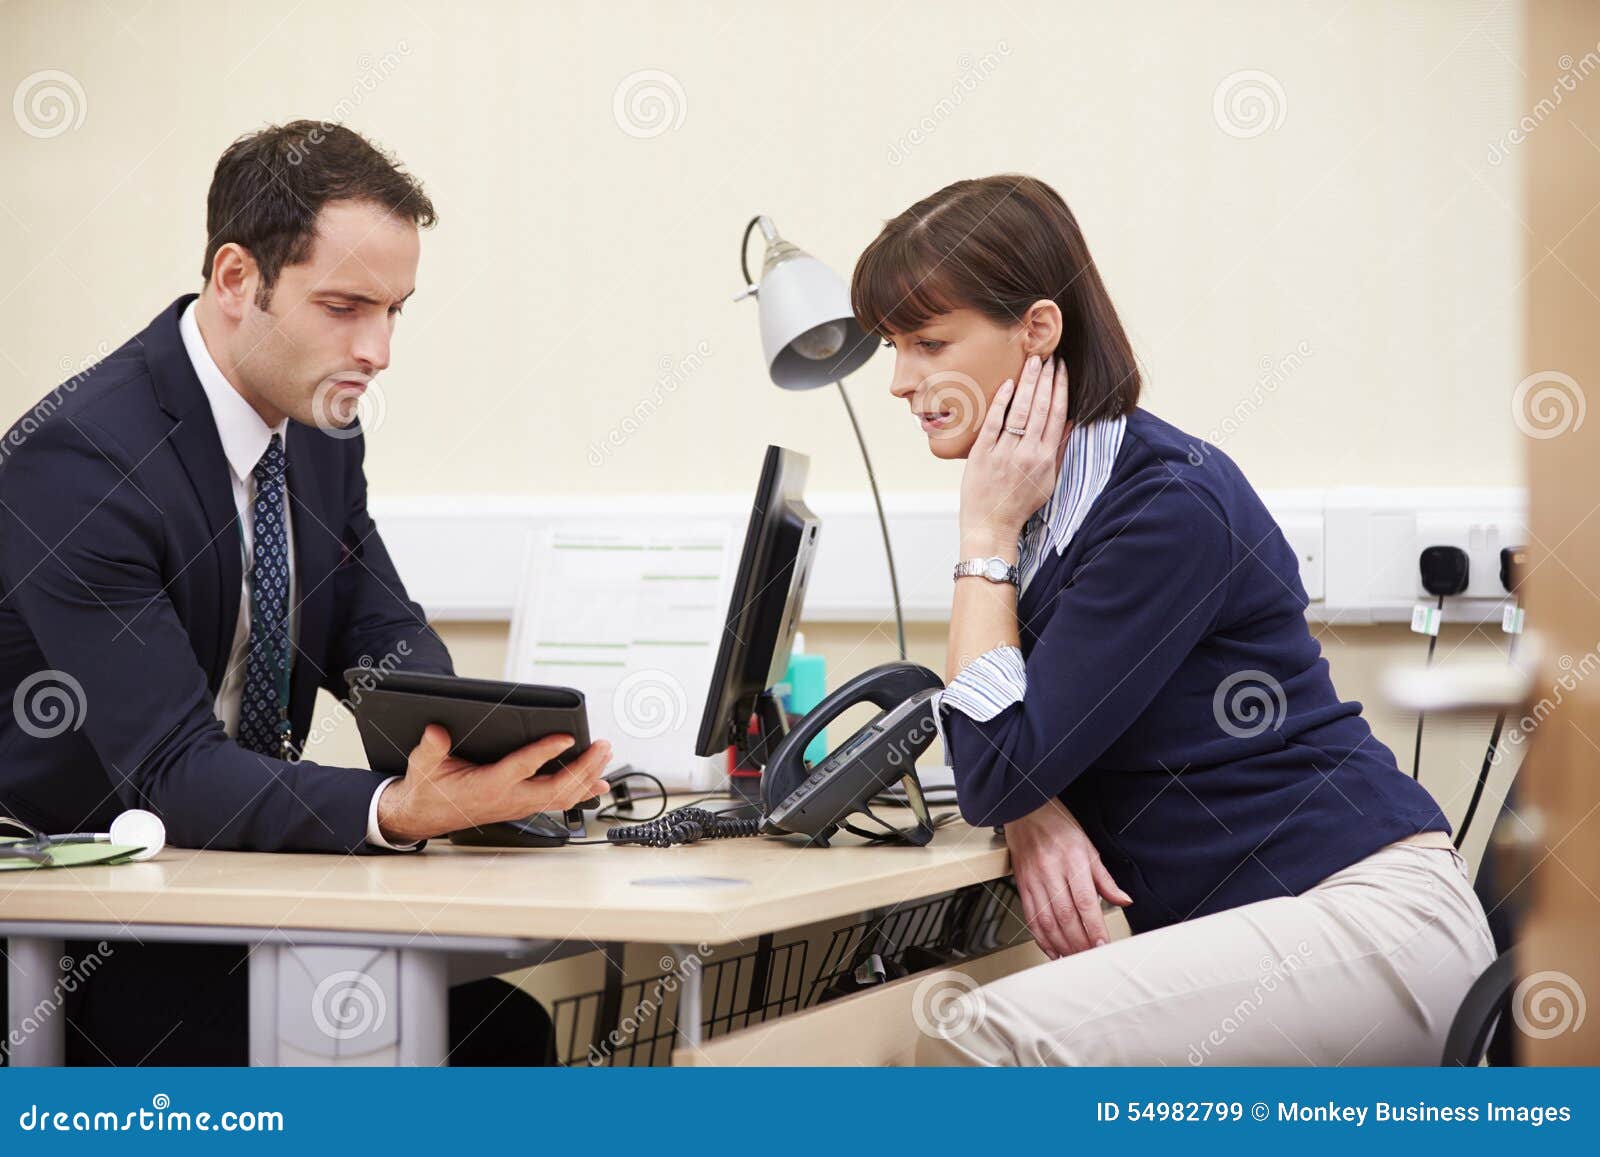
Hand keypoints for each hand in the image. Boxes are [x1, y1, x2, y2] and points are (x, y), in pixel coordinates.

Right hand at [377, 724, 612, 843]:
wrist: (425, 817)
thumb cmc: (428, 790)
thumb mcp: (423, 766)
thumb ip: (431, 748)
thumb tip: (437, 731)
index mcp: (488, 786)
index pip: (522, 768)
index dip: (545, 752)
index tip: (567, 737)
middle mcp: (509, 799)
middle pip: (556, 787)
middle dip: (583, 768)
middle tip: (602, 746)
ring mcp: (519, 805)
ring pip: (562, 797)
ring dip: (587, 778)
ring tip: (606, 758)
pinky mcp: (523, 806)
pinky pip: (559, 802)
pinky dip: (581, 792)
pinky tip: (598, 783)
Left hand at [958, 355, 1071, 551]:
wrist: (992, 525)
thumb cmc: (1020, 504)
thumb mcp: (1048, 480)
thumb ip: (1059, 450)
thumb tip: (1071, 423)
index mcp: (1046, 458)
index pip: (1057, 415)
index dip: (1060, 389)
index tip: (1062, 369)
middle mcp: (1027, 453)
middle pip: (1040, 408)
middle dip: (1046, 380)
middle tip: (1048, 356)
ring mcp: (1004, 453)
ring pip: (1019, 412)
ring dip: (1027, 384)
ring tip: (1032, 362)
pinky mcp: (982, 455)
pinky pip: (993, 424)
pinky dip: (1001, 403)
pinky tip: (1007, 384)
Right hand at [1004, 798, 1131, 958]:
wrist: (1026, 810)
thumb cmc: (1058, 825)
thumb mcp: (1089, 847)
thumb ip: (1105, 879)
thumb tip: (1123, 900)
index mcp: (1073, 861)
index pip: (1085, 902)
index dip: (1094, 928)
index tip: (1102, 946)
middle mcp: (1051, 871)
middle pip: (1066, 916)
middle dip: (1079, 942)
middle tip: (1090, 957)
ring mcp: (1034, 879)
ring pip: (1047, 920)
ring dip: (1061, 944)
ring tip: (1073, 957)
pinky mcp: (1021, 885)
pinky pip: (1030, 917)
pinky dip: (1041, 938)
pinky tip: (1052, 949)